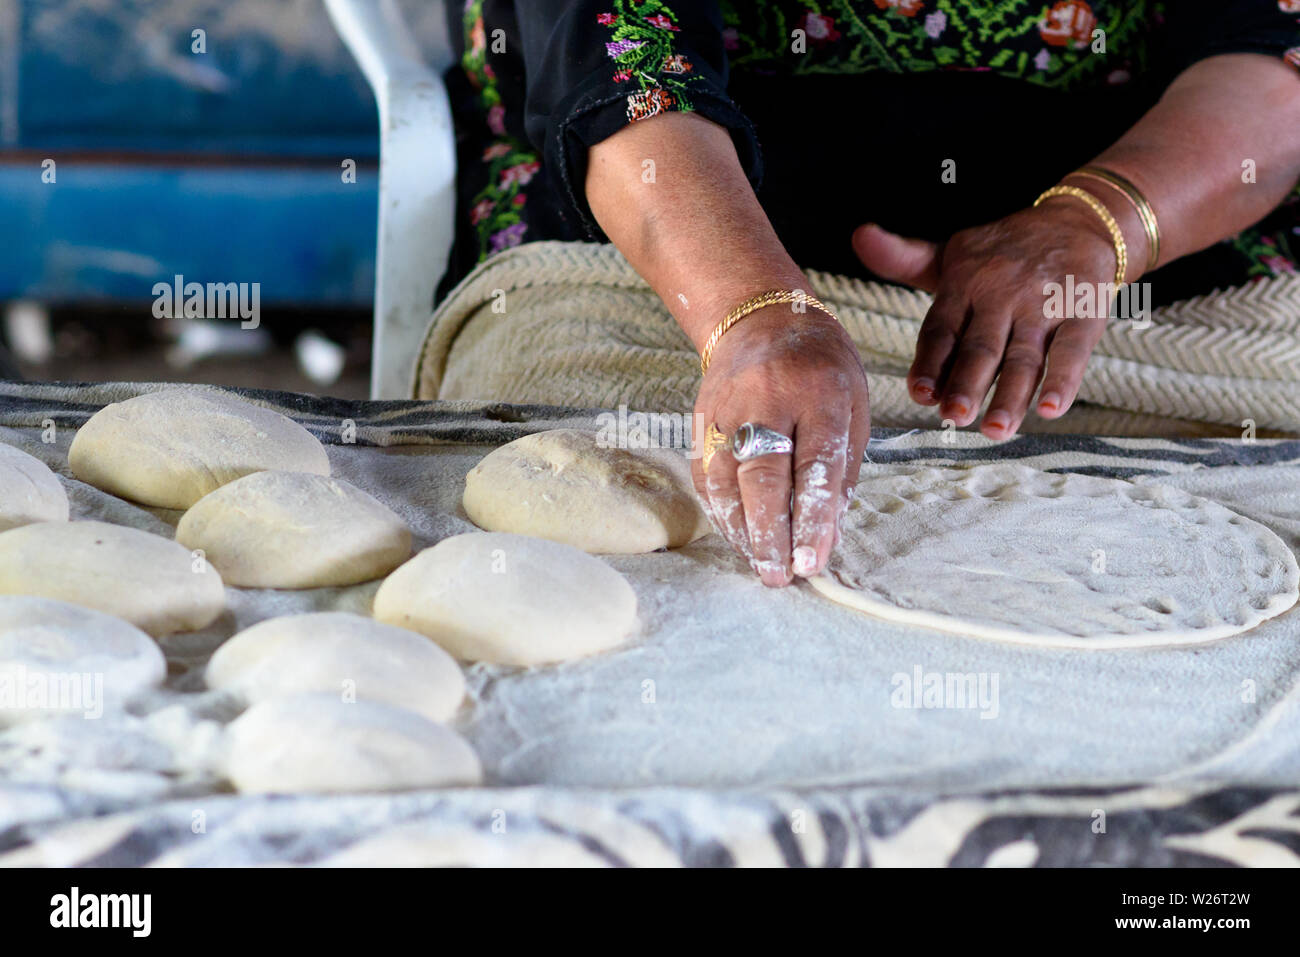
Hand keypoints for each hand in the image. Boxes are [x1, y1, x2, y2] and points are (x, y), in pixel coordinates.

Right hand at [691, 304, 870, 586]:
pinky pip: (707, 476)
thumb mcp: (852, 408)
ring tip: (762, 566)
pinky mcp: (702, 420)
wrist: (760, 320)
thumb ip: (842, 473)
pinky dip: (722, 513)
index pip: (814, 465)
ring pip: (727, 480)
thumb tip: (827, 537)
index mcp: (820, 394)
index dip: (812, 519)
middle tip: (781, 578)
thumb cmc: (821, 371)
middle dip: (771, 534)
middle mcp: (768, 400)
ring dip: (744, 531)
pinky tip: (739, 538)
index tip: (812, 563)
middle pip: (763, 476)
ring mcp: (728, 409)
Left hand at [851, 201, 1121, 438]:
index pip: (941, 329)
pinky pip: (1072, 349)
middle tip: (954, 416)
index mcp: (964, 284)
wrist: (1078, 220)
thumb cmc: (1001, 252)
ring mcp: (1043, 305)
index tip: (919, 393)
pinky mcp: (1083, 312)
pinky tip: (1050, 408)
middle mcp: (1001, 295)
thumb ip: (903, 258)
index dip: (930, 362)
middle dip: (966, 383)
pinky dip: (1063, 379)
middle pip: (980, 347)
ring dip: (1010, 395)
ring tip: (995, 429)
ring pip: (1023, 357)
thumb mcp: (950, 253)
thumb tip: (859, 236)